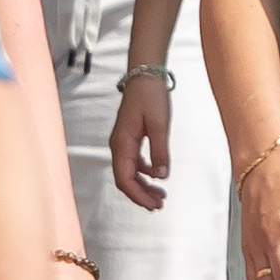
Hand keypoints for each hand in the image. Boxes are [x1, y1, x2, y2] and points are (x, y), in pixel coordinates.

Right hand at [110, 70, 171, 212]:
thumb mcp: (160, 125)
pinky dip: (144, 172)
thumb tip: (161, 176)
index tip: (152, 205)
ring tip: (160, 195)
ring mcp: (123, 142)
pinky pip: (133, 162)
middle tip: (158, 205)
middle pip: (125, 179)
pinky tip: (156, 176)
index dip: (137, 196)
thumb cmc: (150, 96)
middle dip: (140, 195)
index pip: (125, 179)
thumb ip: (160, 152)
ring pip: (129, 172)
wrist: (145, 75)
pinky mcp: (130, 137)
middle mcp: (118, 145)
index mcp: (122, 144)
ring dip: (143, 185)